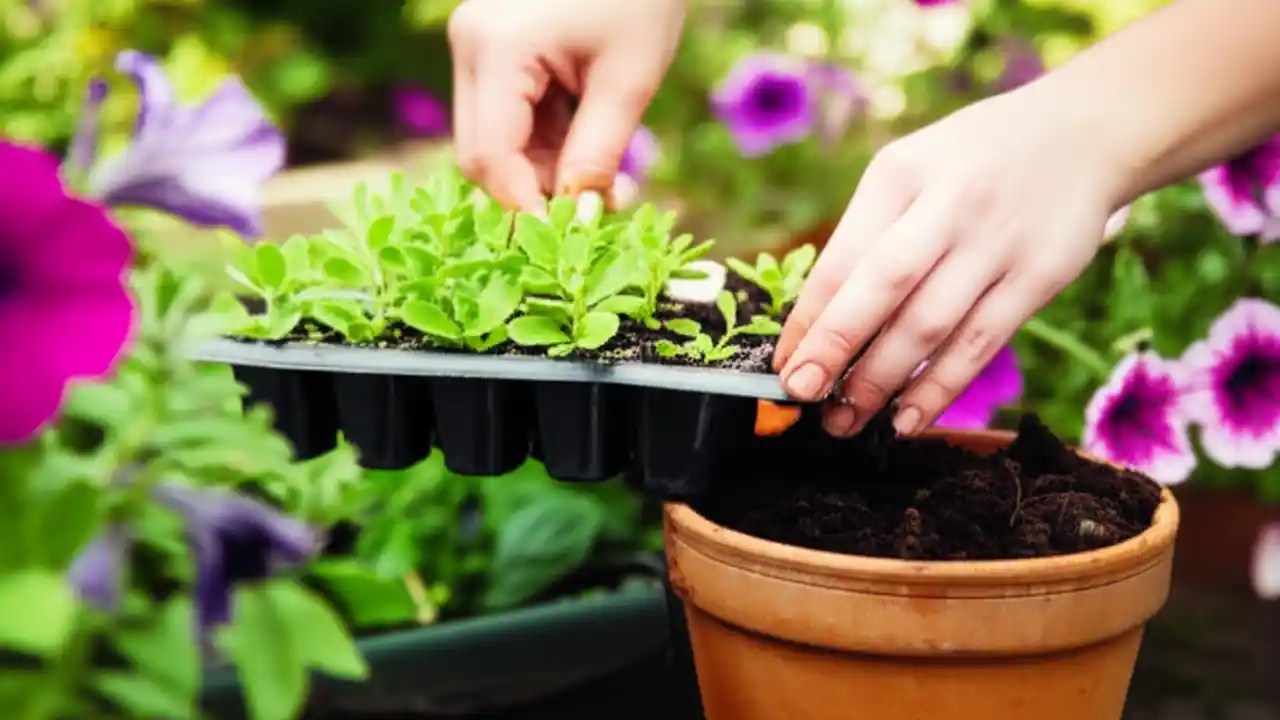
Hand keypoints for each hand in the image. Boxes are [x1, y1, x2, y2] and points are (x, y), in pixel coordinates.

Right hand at [447, 0, 686, 212]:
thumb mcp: (628, 83)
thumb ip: (597, 157)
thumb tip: (580, 222)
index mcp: (497, 49)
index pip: (492, 158)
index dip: (528, 207)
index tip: (573, 236)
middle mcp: (469, 45)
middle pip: (482, 154)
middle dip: (540, 190)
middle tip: (605, 201)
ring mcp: (475, 44)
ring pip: (493, 140)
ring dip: (546, 168)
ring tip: (611, 170)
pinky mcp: (490, 47)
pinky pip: (506, 115)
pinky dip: (545, 140)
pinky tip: (589, 135)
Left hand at [773, 88, 1124, 436]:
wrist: (1086, 132)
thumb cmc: (974, 162)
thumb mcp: (913, 171)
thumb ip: (870, 234)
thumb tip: (817, 324)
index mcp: (901, 174)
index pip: (843, 257)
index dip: (809, 319)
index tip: (782, 365)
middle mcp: (949, 203)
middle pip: (883, 287)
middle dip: (835, 348)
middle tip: (800, 394)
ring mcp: (999, 241)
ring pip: (931, 325)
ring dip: (881, 381)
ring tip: (846, 421)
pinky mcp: (1041, 275)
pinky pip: (980, 344)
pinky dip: (939, 387)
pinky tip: (906, 419)